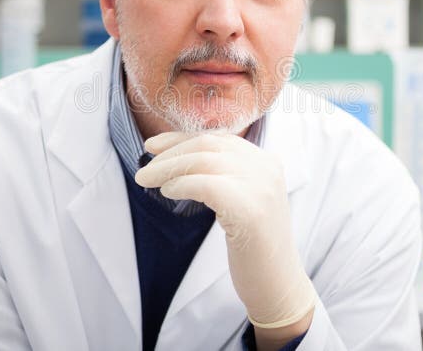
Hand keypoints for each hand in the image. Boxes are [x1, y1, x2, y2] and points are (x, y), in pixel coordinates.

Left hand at [135, 132, 316, 328]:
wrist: (278, 285)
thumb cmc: (254, 247)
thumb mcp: (243, 200)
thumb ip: (225, 176)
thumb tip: (177, 158)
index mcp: (266, 162)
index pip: (218, 138)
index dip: (181, 138)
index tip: (153, 145)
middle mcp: (266, 168)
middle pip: (208, 145)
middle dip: (170, 152)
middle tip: (144, 167)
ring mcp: (261, 186)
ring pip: (204, 160)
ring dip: (168, 168)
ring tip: (147, 180)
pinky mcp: (250, 209)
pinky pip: (205, 184)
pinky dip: (181, 184)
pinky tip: (169, 192)